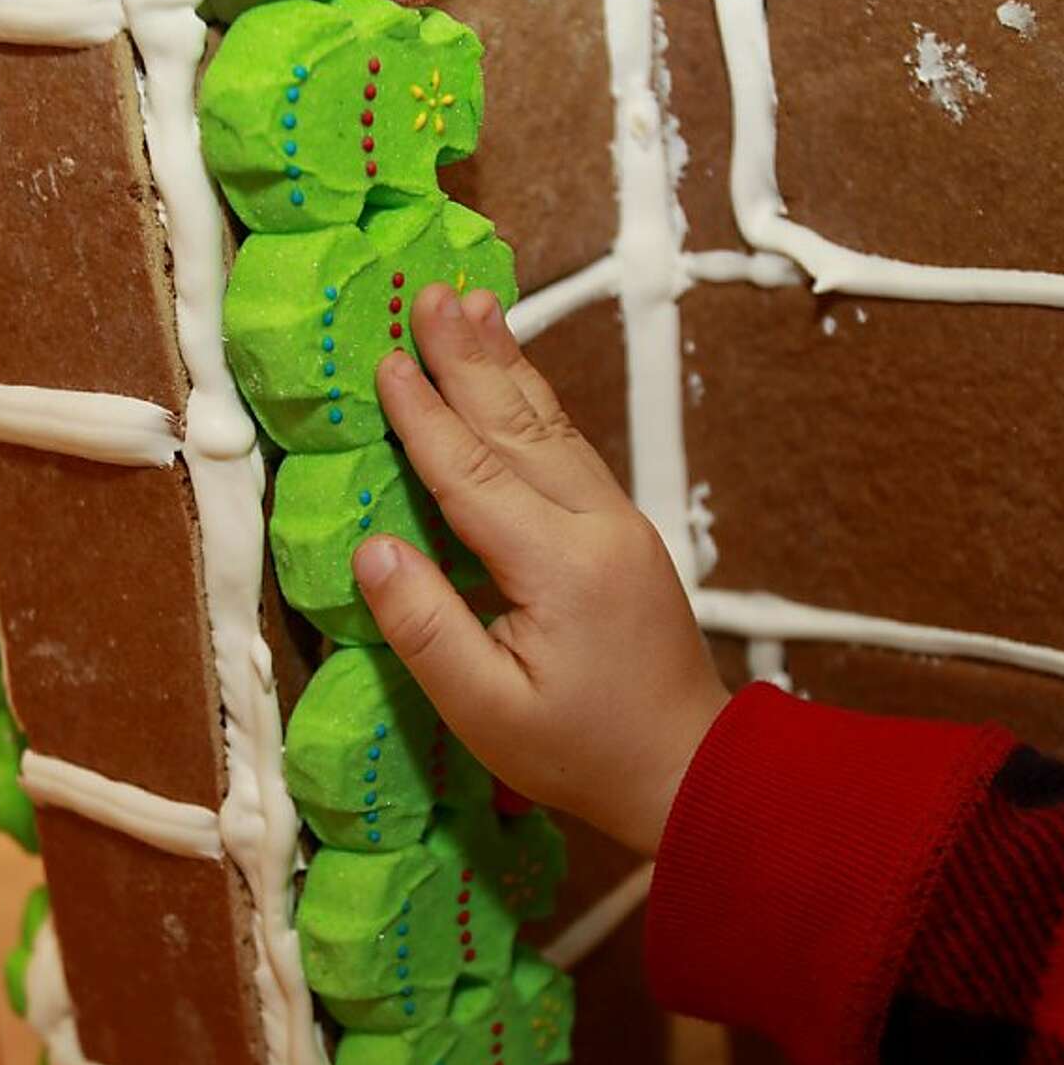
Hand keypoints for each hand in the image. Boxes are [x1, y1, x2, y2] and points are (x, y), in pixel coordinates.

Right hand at [352, 284, 730, 855]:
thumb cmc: (579, 753)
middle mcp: (596, 528)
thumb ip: (425, 627)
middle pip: (519, 426)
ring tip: (475, 305)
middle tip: (431, 292)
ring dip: (506, 364)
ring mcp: (618, 524)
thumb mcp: (485, 711)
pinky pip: (570, 448)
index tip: (384, 359)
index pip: (473, 474)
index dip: (424, 417)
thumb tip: (372, 547)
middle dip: (469, 357)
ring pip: (552, 426)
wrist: (691, 772)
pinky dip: (535, 402)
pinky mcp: (624, 533)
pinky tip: (515, 376)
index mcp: (559, 568)